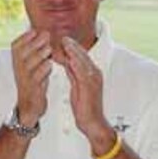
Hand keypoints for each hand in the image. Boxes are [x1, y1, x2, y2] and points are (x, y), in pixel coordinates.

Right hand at [11, 30, 53, 126]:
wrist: (29, 105)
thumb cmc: (33, 81)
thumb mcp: (31, 64)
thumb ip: (35, 49)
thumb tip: (43, 31)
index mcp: (16, 61)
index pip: (16, 44)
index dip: (26, 36)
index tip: (36, 31)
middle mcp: (17, 68)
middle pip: (23, 51)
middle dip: (36, 42)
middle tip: (47, 36)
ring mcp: (24, 78)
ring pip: (31, 62)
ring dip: (41, 53)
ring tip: (49, 50)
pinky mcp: (33, 87)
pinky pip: (38, 75)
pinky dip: (45, 69)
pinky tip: (49, 65)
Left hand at [62, 37, 113, 152]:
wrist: (92, 122)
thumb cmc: (84, 106)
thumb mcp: (76, 86)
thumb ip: (73, 74)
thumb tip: (68, 62)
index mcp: (91, 73)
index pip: (81, 56)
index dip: (72, 47)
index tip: (62, 39)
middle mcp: (94, 73)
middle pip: (83, 55)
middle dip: (73, 45)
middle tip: (62, 36)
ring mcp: (94, 79)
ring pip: (84, 61)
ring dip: (74, 50)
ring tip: (64, 42)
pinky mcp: (90, 86)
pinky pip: (83, 72)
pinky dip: (76, 63)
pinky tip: (69, 57)